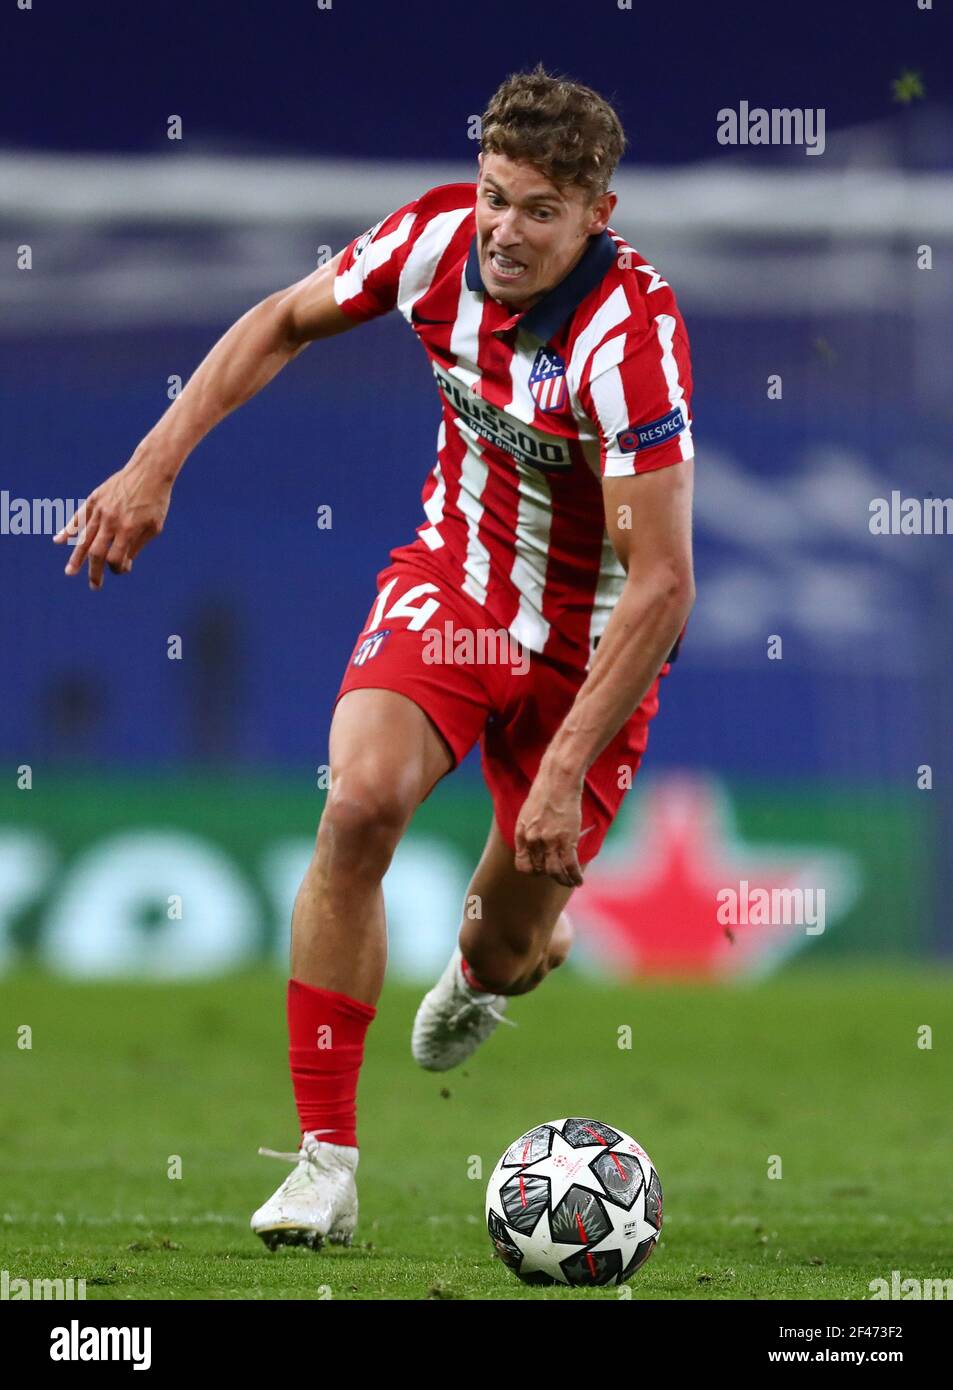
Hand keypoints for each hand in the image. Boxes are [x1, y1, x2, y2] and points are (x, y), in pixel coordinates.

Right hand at [54, 453, 172, 589]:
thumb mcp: (154, 527)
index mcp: (128, 529)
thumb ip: (136, 546)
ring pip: (84, 538)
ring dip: (77, 558)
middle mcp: (111, 521)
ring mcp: (100, 509)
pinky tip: (59, 540)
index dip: (117, 568)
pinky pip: (79, 517)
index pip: (116, 558)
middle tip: (94, 586)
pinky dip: (68, 529)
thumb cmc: (155, 502)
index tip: (122, 568)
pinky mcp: (94, 499)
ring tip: (70, 572)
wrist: (149, 470)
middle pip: (96, 553)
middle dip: (94, 572)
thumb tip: (121, 564)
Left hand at [514, 760, 585, 886]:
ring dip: (563, 881)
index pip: (522, 865)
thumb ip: (529, 830)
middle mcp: (533, 841)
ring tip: (571, 883)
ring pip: (555, 872)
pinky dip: (575, 876)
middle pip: (540, 870)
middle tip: (559, 876)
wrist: (558, 780)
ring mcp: (549, 841)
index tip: (541, 871)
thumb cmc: (545, 792)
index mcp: (521, 835)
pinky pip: (570, 866)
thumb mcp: (528, 812)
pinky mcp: (566, 839)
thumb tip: (535, 843)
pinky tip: (579, 880)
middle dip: (550, 875)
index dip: (532, 871)